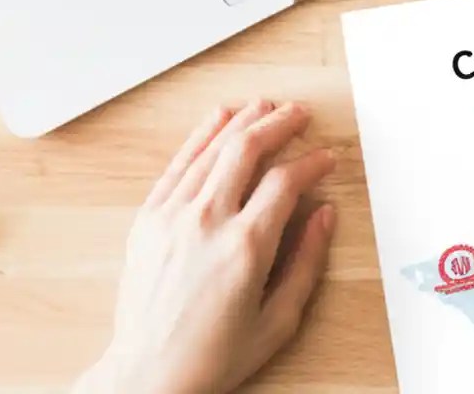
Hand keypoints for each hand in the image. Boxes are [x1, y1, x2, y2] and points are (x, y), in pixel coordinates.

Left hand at [75, 101, 337, 393]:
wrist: (147, 374)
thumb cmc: (211, 356)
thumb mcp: (278, 320)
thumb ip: (306, 262)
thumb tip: (324, 216)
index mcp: (245, 247)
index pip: (286, 181)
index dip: (311, 162)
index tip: (325, 159)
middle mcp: (206, 223)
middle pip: (247, 149)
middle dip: (278, 124)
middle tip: (298, 115)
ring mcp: (171, 217)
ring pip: (211, 149)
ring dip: (242, 122)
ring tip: (264, 107)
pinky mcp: (147, 220)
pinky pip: (177, 166)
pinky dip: (199, 137)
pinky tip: (217, 121)